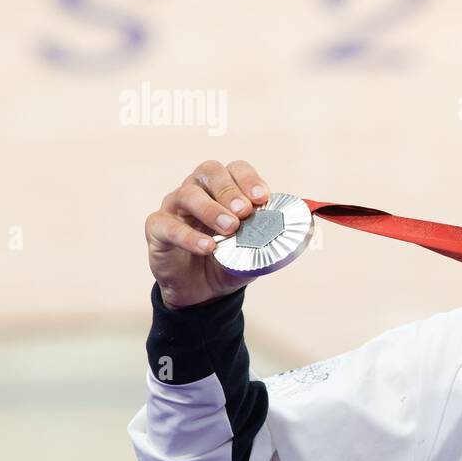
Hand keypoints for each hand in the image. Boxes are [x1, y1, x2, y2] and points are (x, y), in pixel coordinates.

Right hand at [145, 159, 269, 308]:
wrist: (204, 291)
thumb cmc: (231, 260)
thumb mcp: (257, 249)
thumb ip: (275, 235)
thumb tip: (304, 225)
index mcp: (223, 189)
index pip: (235, 169)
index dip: (248, 178)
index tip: (262, 197)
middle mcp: (197, 190)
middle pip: (209, 171)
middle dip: (229, 190)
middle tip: (244, 211)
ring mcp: (175, 207)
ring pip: (188, 194)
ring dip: (211, 209)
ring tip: (230, 228)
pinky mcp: (157, 228)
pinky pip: (167, 225)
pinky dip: (188, 235)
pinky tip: (208, 247)